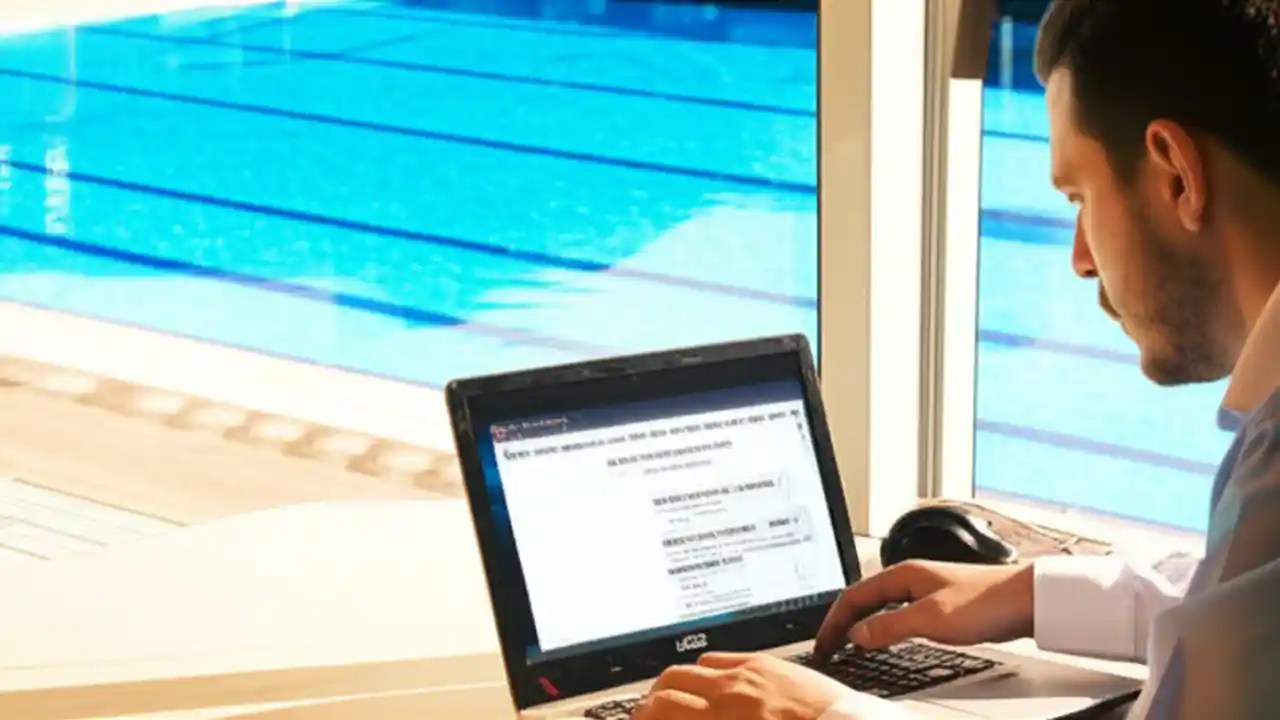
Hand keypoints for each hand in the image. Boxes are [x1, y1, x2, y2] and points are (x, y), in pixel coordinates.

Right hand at [632, 652, 850, 719]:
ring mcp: (746, 675)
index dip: (644, 715)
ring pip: (690, 668)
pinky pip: (719, 658)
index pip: (664, 709)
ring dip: (675, 683)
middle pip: (669, 685)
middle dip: (652, 700)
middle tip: (650, 712)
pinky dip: (704, 670)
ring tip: (675, 696)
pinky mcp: (764, 663)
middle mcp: (729, 697)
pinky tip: (709, 682)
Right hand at [813, 560, 1034, 659]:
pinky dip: (880, 627)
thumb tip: (856, 634)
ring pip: (879, 606)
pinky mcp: (940, 603)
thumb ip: (889, 626)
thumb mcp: (930, 619)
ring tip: (847, 645)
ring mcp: (925, 589)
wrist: (1029, 600)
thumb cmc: (987, 603)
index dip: (832, 623)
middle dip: (840, 623)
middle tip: (827, 649)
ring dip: (859, 625)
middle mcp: (911, 578)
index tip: (821, 646)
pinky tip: (885, 639)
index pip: (852, 597)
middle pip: (862, 599)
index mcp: (902, 575)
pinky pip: (896, 613)